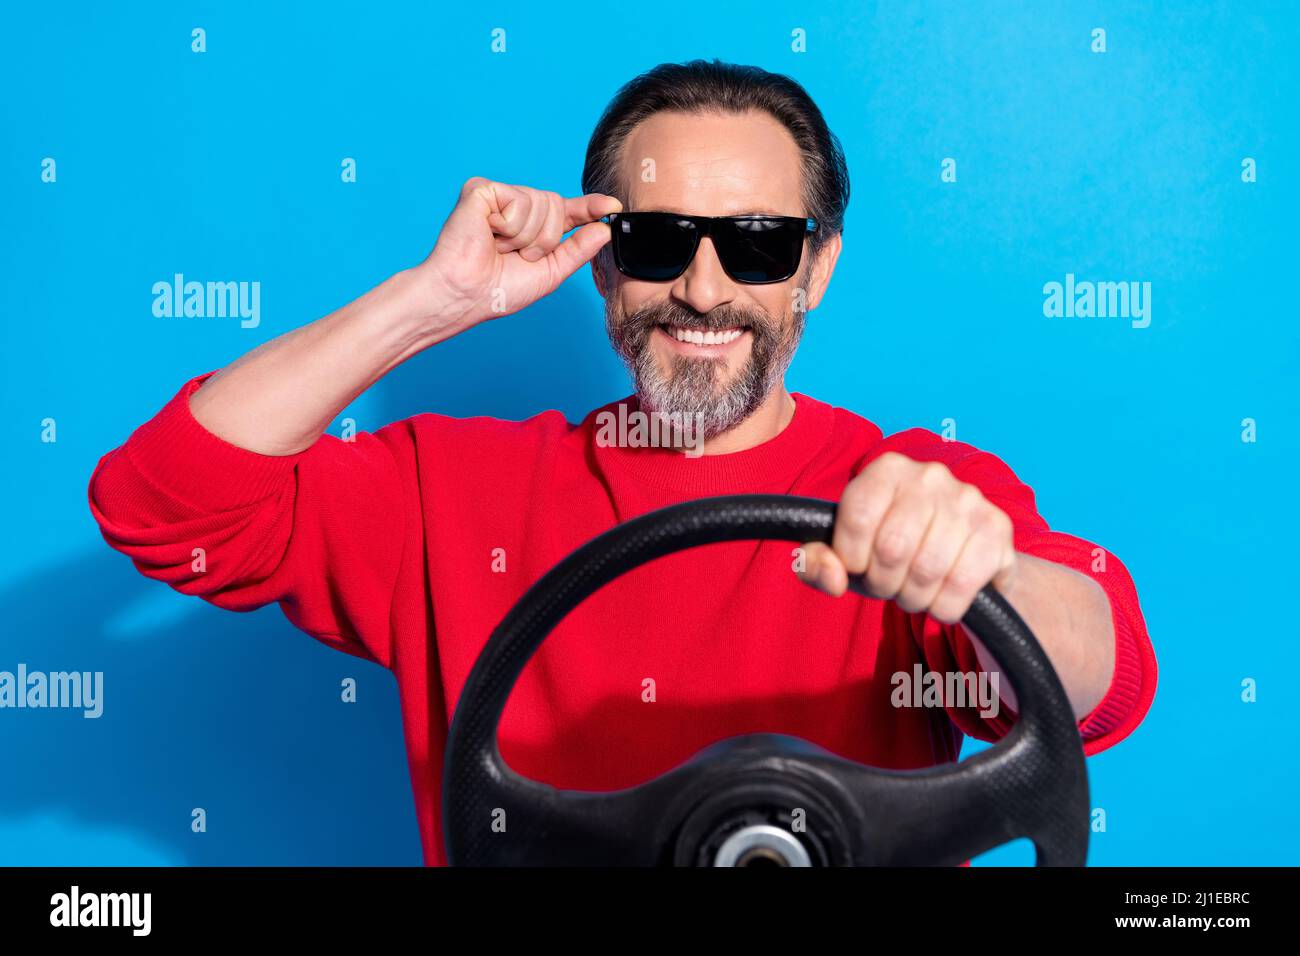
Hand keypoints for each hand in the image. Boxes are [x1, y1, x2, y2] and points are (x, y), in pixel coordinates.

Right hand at [414, 177, 621, 332]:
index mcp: (534, 226)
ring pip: (540, 202)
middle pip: (557, 204)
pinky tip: (489, 234)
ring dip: (526, 236)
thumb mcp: (551, 272)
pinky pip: (518, 201)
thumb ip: (578, 249)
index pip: (569, 211)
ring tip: (500, 247)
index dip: (591, 207)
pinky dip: (509, 227)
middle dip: (546, 238)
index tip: (613, 206)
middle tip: (518, 255)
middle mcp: (517, 206)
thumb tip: (604, 228)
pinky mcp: (482, 190)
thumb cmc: (500, 289)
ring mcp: (499, 196)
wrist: (467, 294)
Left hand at [797, 452, 1018, 623]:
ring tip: (914, 591)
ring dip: (913, 598)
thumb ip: (816, 563)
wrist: (960, 558)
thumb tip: (833, 577)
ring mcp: (968, 498)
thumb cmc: (890, 553)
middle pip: (892, 548)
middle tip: (889, 585)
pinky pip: (960, 587)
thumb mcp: (846, 555)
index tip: (859, 565)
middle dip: (883, 583)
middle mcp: (929, 475)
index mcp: (887, 469)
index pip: (857, 518)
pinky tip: (941, 597)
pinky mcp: (997, 529)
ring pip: (926, 571)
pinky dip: (943, 608)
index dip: (852, 558)